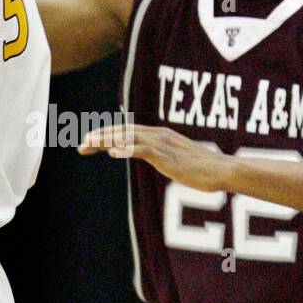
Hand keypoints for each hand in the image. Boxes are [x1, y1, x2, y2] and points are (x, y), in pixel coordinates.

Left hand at [79, 124, 230, 190]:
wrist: (221, 170)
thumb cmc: (201, 168)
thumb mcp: (174, 158)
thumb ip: (157, 154)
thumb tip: (140, 154)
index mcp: (159, 135)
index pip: (127, 131)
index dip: (106, 135)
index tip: (89, 142)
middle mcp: (158, 135)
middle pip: (123, 132)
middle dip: (101, 137)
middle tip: (81, 144)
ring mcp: (163, 145)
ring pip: (129, 138)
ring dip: (108, 140)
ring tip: (90, 144)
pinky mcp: (168, 157)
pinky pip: (144, 151)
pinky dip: (127, 150)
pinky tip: (113, 153)